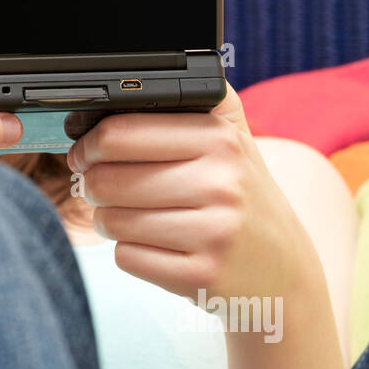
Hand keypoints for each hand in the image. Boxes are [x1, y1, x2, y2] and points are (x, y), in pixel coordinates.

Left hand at [64, 82, 320, 304]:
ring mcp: (213, 232)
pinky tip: (158, 248)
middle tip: (106, 190)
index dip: (88, 145)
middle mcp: (221, 182)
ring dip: (109, 223)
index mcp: (220, 137)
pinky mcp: (201, 275)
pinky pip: (127, 258)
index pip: (119, 132)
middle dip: (94, 188)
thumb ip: (187, 103)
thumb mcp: (232, 139)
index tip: (84, 154)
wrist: (284, 270)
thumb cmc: (243, 200)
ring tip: (134, 219)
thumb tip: (111, 93)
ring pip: (112, 222)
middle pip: (105, 180)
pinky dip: (131, 253)